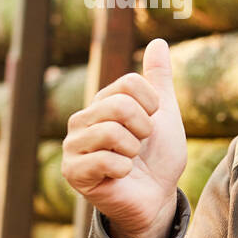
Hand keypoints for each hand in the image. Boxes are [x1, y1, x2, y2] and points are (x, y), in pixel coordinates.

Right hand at [61, 39, 186, 237]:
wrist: (158, 196)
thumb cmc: (159, 157)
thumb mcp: (165, 114)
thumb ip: (159, 79)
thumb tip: (159, 41)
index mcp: (101, 103)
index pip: (130, 83)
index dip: (152, 106)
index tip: (151, 124)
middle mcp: (81, 120)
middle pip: (120, 105)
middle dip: (144, 130)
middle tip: (140, 146)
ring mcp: (72, 145)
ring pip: (112, 132)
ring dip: (134, 150)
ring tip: (130, 160)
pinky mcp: (73, 172)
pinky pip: (104, 160)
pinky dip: (124, 169)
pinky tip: (120, 176)